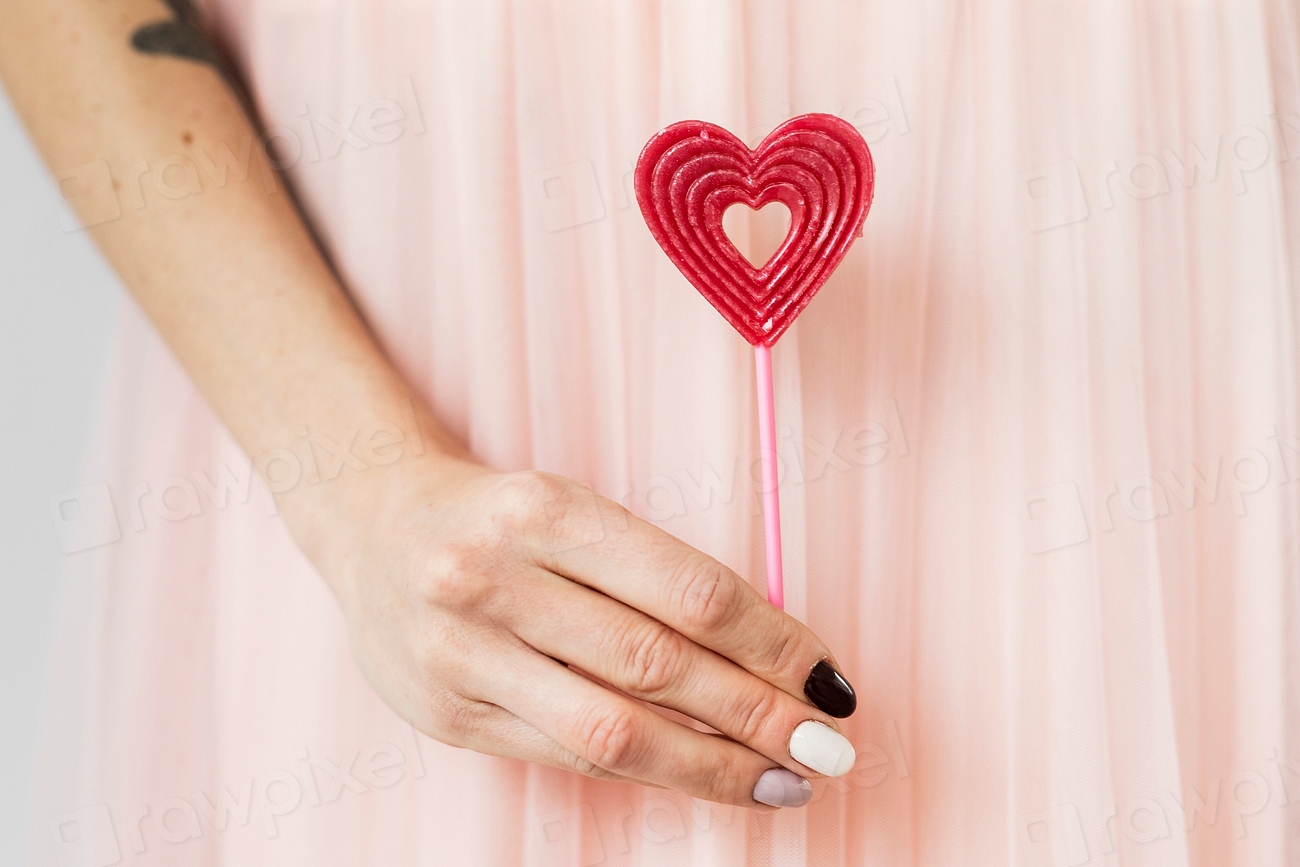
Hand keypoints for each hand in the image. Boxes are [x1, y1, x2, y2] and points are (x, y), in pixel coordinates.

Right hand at [327, 462, 858, 808]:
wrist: (374, 523)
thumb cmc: (501, 516)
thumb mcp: (573, 512)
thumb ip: (653, 577)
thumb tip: (767, 659)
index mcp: (544, 511)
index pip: (687, 589)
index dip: (773, 643)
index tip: (827, 679)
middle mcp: (495, 580)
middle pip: (656, 665)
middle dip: (756, 714)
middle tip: (826, 746)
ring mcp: (462, 655)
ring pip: (611, 730)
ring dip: (712, 765)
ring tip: (781, 781)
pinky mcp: (447, 716)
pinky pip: (566, 757)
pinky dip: (645, 774)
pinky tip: (697, 777)